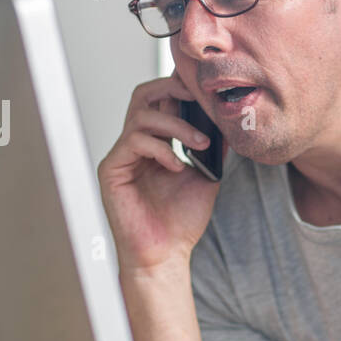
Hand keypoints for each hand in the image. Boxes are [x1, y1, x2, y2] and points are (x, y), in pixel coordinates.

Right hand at [97, 74, 221, 273]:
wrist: (166, 254)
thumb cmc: (181, 220)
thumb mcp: (207, 175)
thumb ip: (214, 148)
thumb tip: (228, 120)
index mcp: (156, 142)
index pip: (162, 100)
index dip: (180, 87)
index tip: (207, 87)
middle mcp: (136, 144)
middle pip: (144, 94)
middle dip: (171, 87)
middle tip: (198, 97)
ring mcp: (123, 155)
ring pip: (142, 115)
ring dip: (177, 125)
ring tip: (200, 144)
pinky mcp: (112, 169)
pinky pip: (134, 141)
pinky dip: (161, 149)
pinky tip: (177, 166)